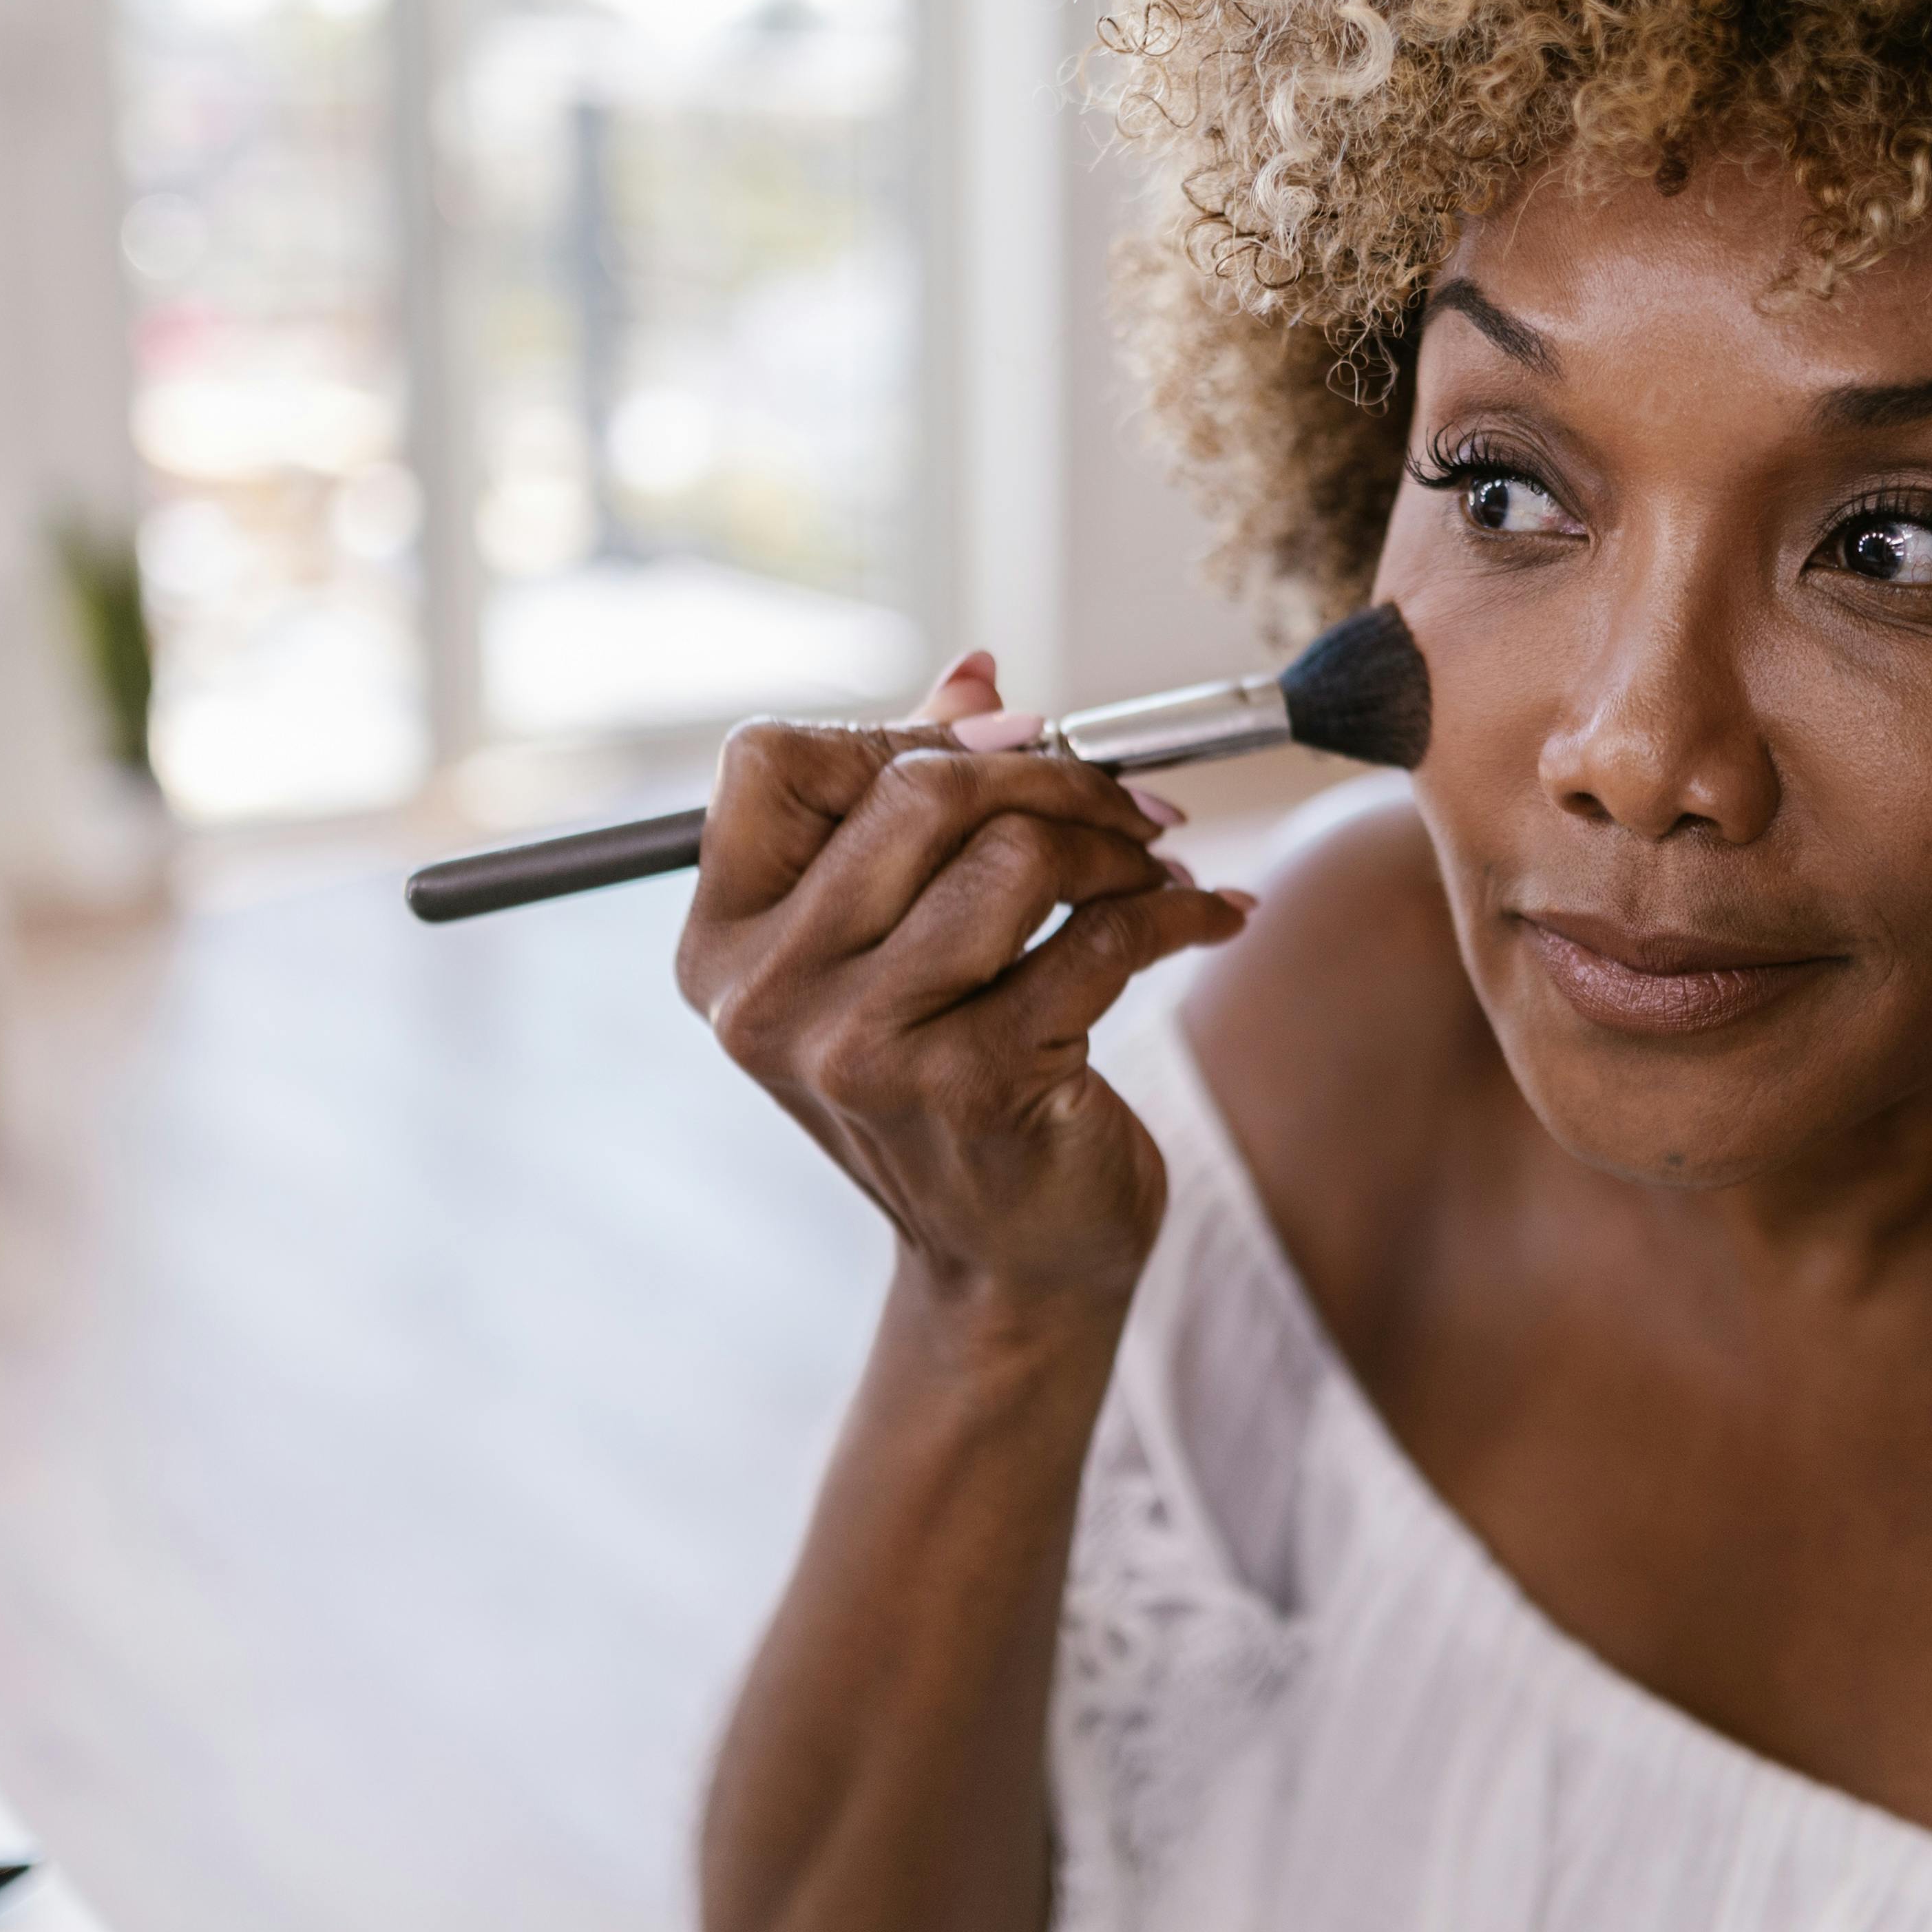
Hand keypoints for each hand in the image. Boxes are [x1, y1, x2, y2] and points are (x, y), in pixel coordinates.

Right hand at [679, 652, 1253, 1316]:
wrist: (1008, 1261)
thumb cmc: (952, 1081)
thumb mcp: (899, 947)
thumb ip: (914, 805)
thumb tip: (978, 670)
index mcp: (722, 945)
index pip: (772, 761)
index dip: (901, 728)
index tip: (1014, 739)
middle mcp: (766, 999)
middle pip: (916, 791)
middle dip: (1050, 775)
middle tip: (1126, 803)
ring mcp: (863, 1049)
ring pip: (1013, 858)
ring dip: (1117, 849)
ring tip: (1159, 872)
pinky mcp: (973, 1087)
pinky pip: (1099, 940)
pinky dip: (1177, 916)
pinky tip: (1208, 920)